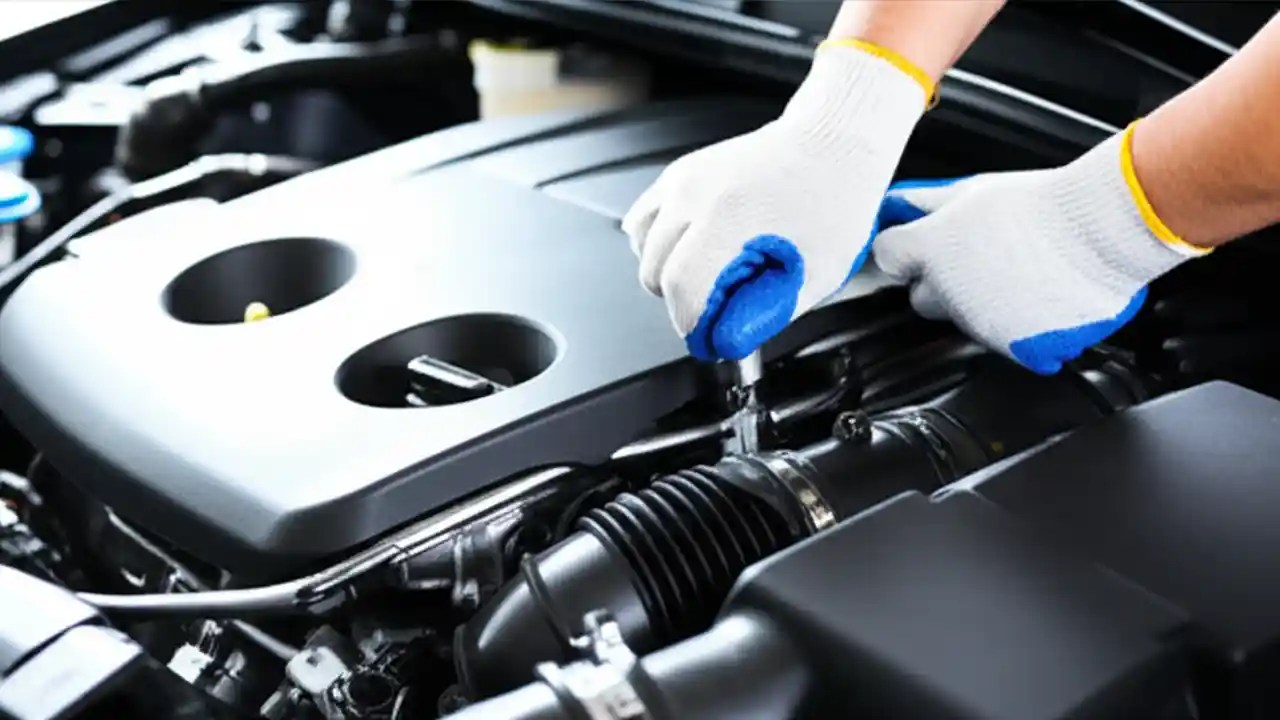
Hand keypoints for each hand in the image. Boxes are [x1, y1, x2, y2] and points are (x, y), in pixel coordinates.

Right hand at [623, 42, 930, 360]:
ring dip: (668, 272)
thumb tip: (727, 339)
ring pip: (643, 247)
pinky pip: (644, 219)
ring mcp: (683, 179)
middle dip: (683, 301)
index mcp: (729, 218)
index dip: (694, 325)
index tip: (711, 337)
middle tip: (721, 305)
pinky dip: (659, 243)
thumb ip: (766, 314)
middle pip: (655, 272)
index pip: (682, 290)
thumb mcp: (816, 273)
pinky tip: (693, 249)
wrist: (833, 141)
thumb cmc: (835, 199)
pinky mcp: (680, 172)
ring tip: (709, 274)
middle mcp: (695, 194)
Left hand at [873, 124, 1209, 374]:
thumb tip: (897, 203)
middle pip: (922, 299)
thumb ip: (927, 203)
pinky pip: (1008, 346)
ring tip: (1022, 272)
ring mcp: (983, 326)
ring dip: (983, 305)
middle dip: (941, 285)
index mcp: (932, 250)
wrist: (1103, 229)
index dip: (903, 252)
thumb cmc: (1045, 204)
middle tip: (979, 261)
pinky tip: (1040, 300)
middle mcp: (950, 294)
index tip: (917, 249)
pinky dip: (1021, 331)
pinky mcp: (1017, 350)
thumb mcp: (973, 189)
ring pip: (966, 323)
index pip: (887, 258)